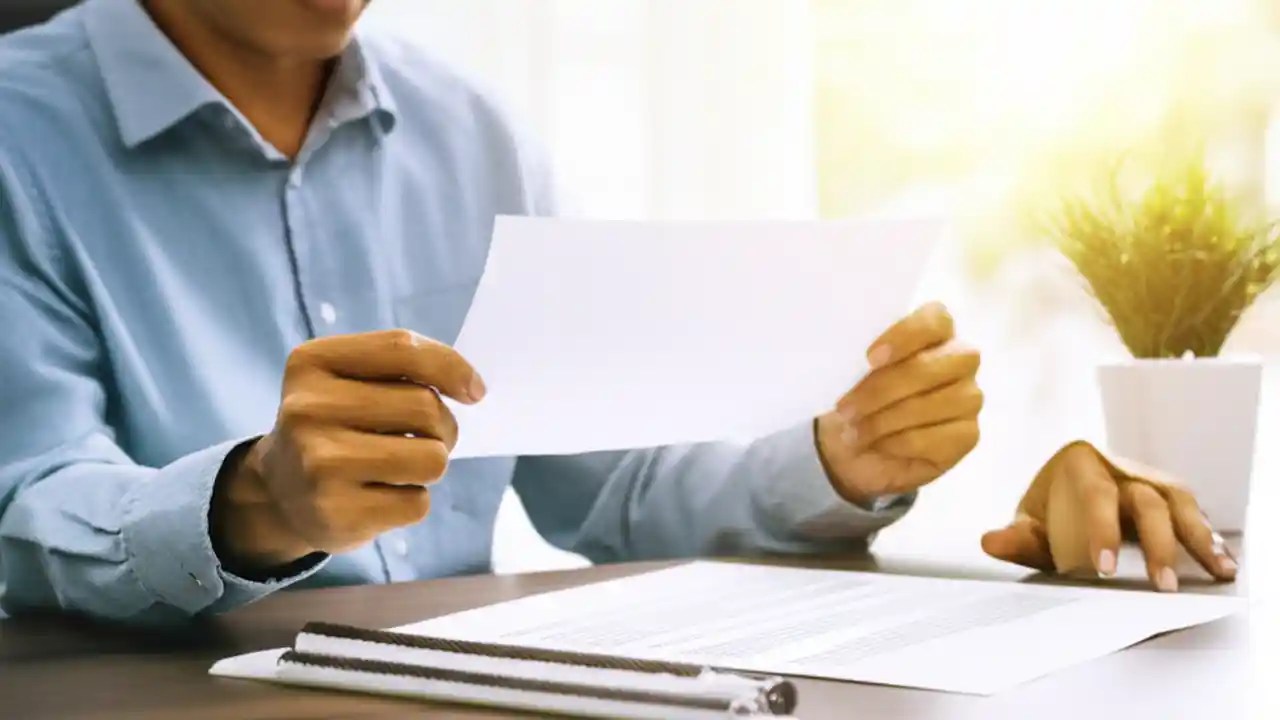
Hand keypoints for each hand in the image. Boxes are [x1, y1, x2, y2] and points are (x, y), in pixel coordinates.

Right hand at [210, 330, 484, 571]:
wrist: (281, 491)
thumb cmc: (338, 423)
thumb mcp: (352, 377)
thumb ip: (408, 365)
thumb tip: (473, 388)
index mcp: (312, 362)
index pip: (402, 349)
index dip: (452, 368)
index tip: (474, 391)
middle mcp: (307, 410)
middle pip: (425, 407)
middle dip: (442, 426)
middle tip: (423, 438)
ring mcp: (319, 464)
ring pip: (432, 458)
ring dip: (431, 463)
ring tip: (402, 465)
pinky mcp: (336, 514)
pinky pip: (418, 503)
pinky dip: (412, 500)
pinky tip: (379, 495)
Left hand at [816, 302, 982, 505]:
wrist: (856, 447)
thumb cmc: (857, 397)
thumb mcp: (850, 372)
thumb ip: (861, 355)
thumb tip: (850, 352)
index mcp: (936, 331)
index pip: (935, 321)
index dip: (903, 337)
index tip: (869, 359)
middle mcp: (961, 359)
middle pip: (928, 368)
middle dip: (880, 391)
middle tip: (845, 409)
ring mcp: (970, 397)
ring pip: (930, 405)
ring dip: (883, 421)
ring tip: (854, 431)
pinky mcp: (968, 434)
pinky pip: (934, 438)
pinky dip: (898, 443)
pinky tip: (879, 445)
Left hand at [981, 441, 1238, 591]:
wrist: (1067, 490)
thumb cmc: (1049, 509)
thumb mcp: (1030, 522)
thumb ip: (1016, 537)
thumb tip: (990, 542)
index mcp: (1079, 463)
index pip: (1095, 495)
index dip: (1102, 530)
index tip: (1104, 567)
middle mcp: (1119, 467)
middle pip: (1146, 499)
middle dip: (1157, 543)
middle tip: (1162, 585)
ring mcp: (1147, 479)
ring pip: (1179, 502)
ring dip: (1197, 537)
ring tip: (1216, 571)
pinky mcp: (1167, 495)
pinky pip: (1192, 512)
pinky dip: (1208, 537)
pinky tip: (1222, 564)